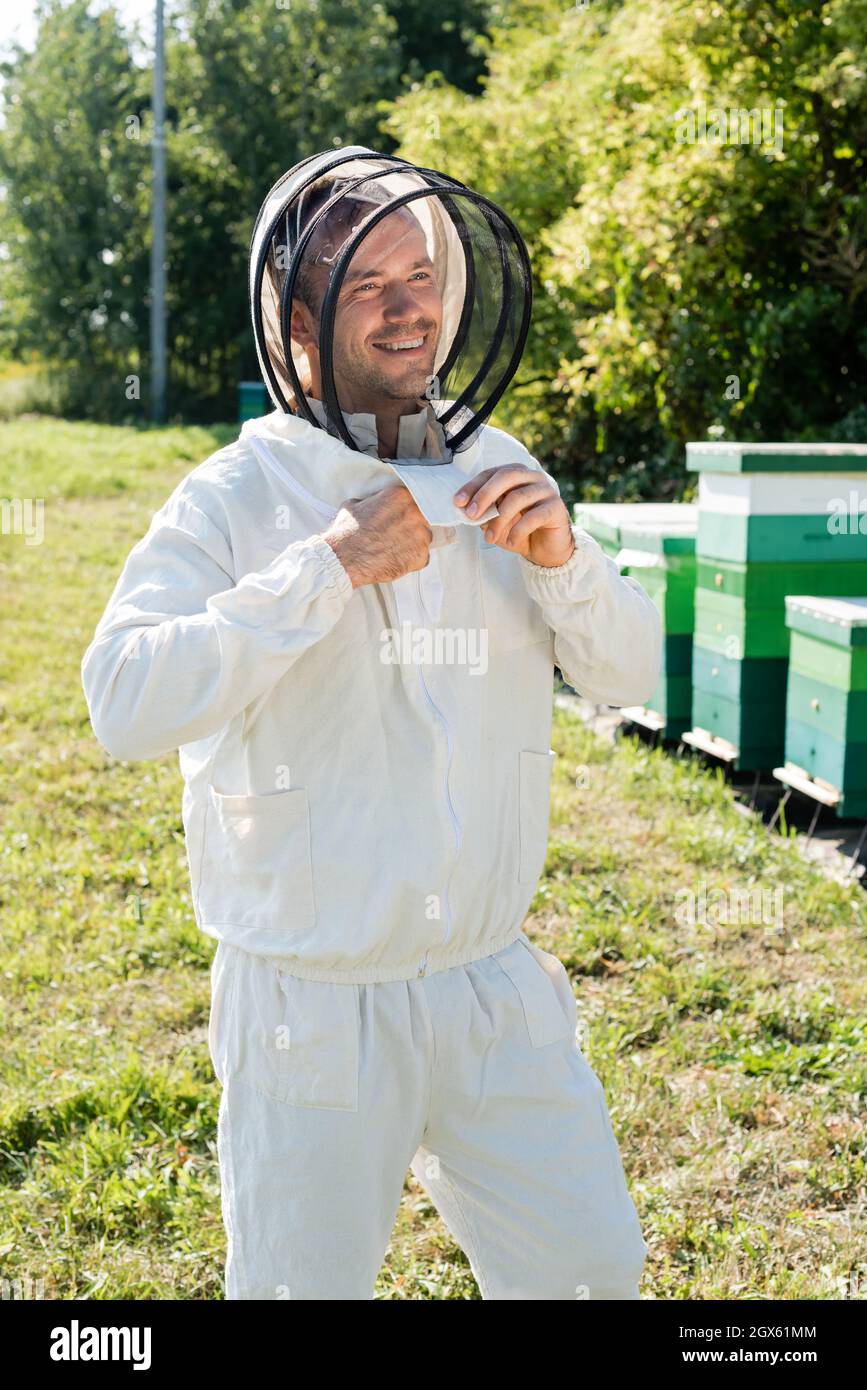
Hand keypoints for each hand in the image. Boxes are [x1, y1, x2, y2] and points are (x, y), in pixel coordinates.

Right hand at [323, 483, 432, 587]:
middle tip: (397, 535)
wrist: (343, 559)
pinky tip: (396, 561)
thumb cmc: (346, 533)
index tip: (399, 517)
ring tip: (395, 549)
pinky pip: (423, 557)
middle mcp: (414, 512)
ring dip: (413, 543)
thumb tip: (374, 502)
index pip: (412, 500)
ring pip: (424, 538)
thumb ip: (373, 501)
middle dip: (411, 526)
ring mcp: (420, 535)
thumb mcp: (355, 505)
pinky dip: (412, 561)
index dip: (405, 510)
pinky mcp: (421, 556)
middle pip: (421, 518)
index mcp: (400, 495)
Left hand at [453, 465, 574, 566]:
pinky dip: (519, 530)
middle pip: (505, 477)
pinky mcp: (556, 507)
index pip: (490, 474)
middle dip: (485, 495)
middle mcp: (531, 477)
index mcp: (515, 474)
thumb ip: (483, 512)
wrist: (545, 549)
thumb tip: (465, 509)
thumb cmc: (518, 530)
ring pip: (517, 497)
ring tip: (489, 538)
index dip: (473, 486)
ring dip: (499, 520)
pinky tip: (511, 541)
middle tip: (471, 514)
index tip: (457, 502)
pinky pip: (534, 515)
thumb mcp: (495, 521)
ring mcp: (546, 490)